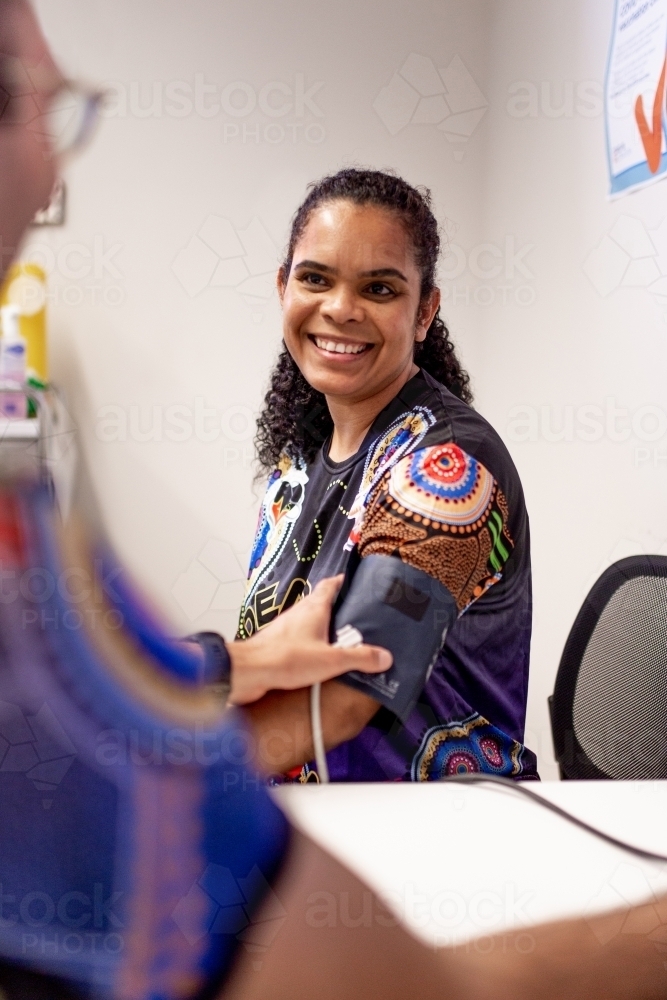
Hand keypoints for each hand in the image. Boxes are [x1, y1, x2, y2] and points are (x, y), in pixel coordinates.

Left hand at [227, 575, 391, 704]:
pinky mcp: (278, 643)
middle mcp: (299, 612)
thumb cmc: (287, 658)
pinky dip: (312, 643)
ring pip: (310, 620)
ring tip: (344, 640)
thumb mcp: (332, 660)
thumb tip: (386, 657)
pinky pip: (300, 638)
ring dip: (325, 627)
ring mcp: (287, 627)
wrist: (249, 672)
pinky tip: (320, 658)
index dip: (345, 582)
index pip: (331, 585)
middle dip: (340, 608)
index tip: (359, 585)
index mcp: (314, 607)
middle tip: (359, 618)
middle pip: (322, 602)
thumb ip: (359, 657)